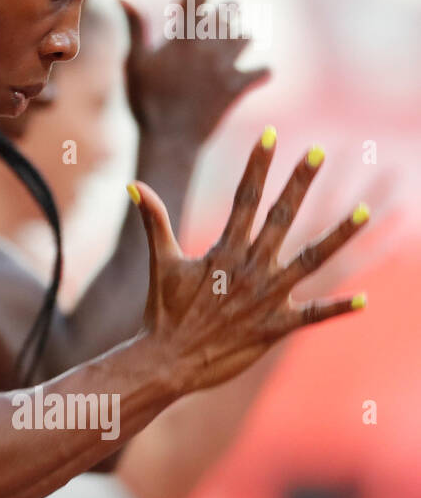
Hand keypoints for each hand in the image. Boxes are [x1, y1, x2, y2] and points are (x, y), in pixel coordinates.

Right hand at [122, 0, 270, 143]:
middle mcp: (207, 45)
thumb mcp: (134, 63)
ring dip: (239, 37)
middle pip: (230, 9)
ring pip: (247, 35)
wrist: (168, 140)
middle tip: (214, 23)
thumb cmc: (145, 101)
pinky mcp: (238, 87)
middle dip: (224, 12)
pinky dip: (259, 72)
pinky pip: (264, 71)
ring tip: (227, 47)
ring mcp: (225, 66)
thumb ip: (135, 27)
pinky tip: (247, 75)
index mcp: (180, 35)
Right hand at [131, 132, 367, 394]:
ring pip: (310, 260)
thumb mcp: (160, 262)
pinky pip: (312, 316)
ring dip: (338, 236)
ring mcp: (266, 297)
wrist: (169, 361)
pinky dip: (337, 309)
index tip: (271, 135)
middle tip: (318, 152)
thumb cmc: (163, 312)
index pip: (244, 199)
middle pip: (281, 218)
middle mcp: (249, 268)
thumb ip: (153, 221)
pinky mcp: (276, 327)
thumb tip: (134, 185)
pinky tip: (363, 301)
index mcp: (224, 251)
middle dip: (299, 183)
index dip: (258, 166)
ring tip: (363, 213)